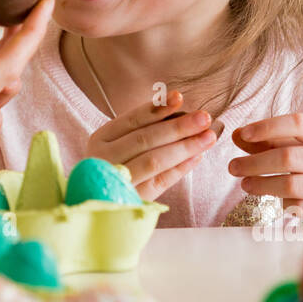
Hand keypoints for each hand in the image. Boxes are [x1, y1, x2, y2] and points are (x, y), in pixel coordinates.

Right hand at [86, 90, 220, 201]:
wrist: (95, 204)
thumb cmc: (113, 166)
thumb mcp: (117, 144)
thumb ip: (141, 129)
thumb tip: (178, 110)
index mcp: (100, 139)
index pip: (131, 120)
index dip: (156, 108)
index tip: (179, 97)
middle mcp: (104, 158)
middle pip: (145, 139)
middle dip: (178, 127)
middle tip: (204, 118)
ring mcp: (117, 181)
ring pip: (154, 160)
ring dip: (185, 147)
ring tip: (208, 137)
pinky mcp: (132, 200)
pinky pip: (161, 182)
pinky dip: (180, 169)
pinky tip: (197, 157)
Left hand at [229, 113, 302, 223]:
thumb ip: (274, 142)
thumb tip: (236, 134)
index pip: (299, 123)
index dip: (267, 126)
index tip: (242, 134)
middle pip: (289, 156)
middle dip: (255, 162)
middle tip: (233, 167)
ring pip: (292, 184)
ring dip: (262, 184)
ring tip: (245, 184)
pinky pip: (301, 207)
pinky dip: (283, 204)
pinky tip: (275, 202)